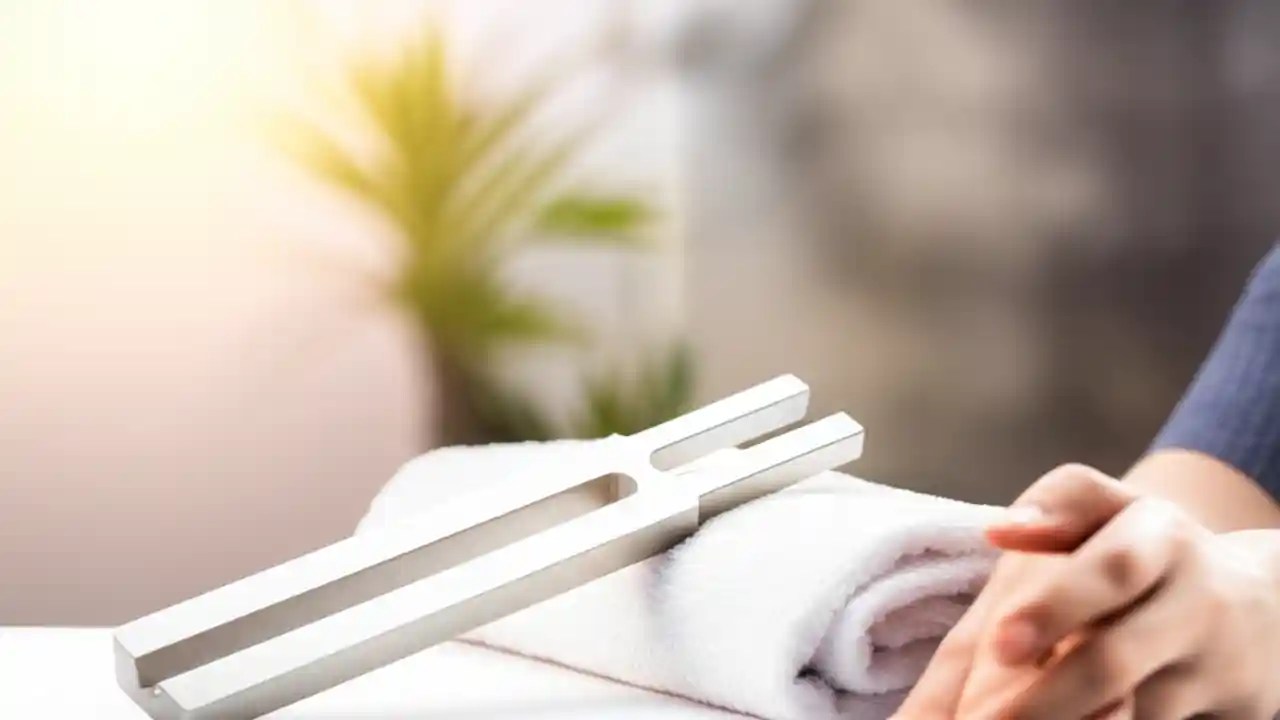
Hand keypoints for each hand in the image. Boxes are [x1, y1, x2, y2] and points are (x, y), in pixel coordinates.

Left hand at [895, 464, 1279, 719]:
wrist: (1260, 608)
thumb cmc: (1148, 552)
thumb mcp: (1114, 512)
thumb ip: (1057, 508)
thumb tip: (998, 530)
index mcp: (1162, 541)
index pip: (1114, 569)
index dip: (1056, 605)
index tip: (1000, 644)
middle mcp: (1196, 606)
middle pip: (1114, 661)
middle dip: (1047, 696)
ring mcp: (1213, 670)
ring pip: (1138, 713)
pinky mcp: (1227, 716)